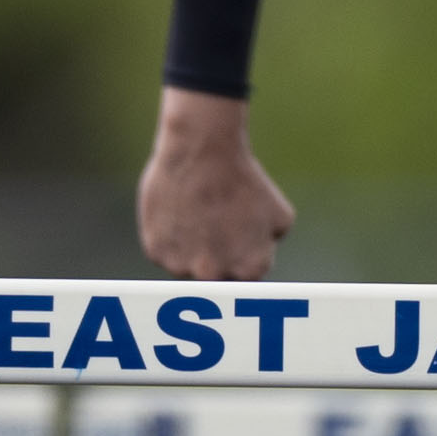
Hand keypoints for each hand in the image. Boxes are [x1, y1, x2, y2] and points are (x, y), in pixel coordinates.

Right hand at [138, 87, 294, 278]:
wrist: (203, 155)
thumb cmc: (245, 182)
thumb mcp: (280, 216)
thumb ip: (268, 247)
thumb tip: (259, 257)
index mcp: (250, 270)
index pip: (248, 280)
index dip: (243, 259)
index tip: (240, 243)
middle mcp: (215, 276)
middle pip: (217, 279)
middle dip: (219, 259)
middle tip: (218, 229)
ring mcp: (182, 267)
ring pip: (188, 268)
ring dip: (193, 251)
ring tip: (200, 216)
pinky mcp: (156, 253)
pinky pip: (167, 254)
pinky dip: (172, 239)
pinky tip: (181, 213)